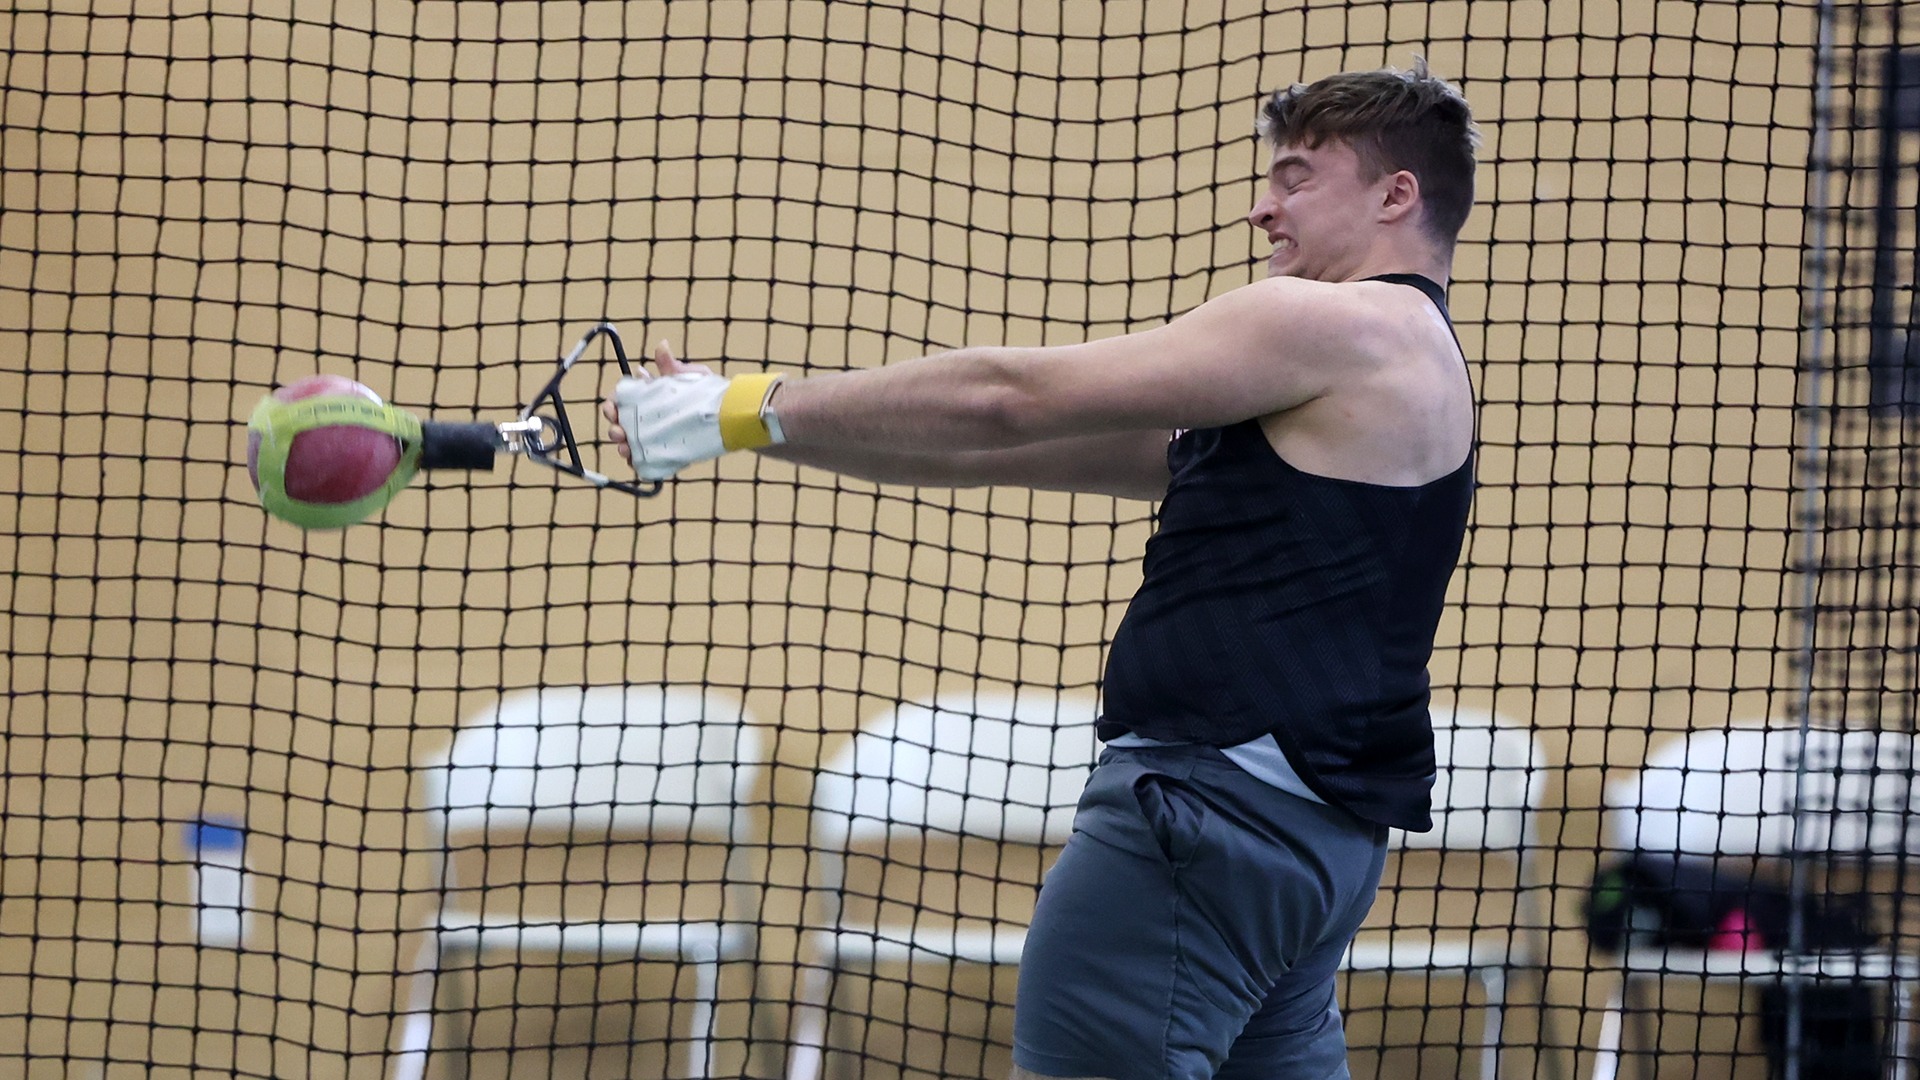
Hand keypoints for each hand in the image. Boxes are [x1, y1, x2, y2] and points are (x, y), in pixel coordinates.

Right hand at [601, 340, 714, 469]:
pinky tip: (636, 462)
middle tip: (619, 431)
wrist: (729, 414)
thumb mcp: (688, 376)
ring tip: (626, 448)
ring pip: (630, 444)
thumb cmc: (705, 392)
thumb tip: (662, 345)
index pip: (620, 401)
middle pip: (621, 424)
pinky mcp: (665, 453)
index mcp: (646, 398)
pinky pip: (647, 460)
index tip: (612, 409)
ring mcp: (655, 437)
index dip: (612, 405)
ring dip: (623, 446)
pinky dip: (639, 462)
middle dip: (614, 428)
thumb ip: (671, 366)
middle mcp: (647, 418)